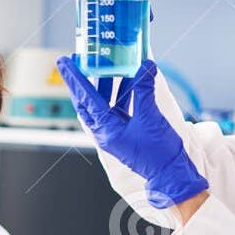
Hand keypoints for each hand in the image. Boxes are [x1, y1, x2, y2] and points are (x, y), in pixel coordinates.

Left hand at [54, 57, 208, 209]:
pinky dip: (121, 94)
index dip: (74, 77)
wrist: (171, 174)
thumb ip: (145, 89)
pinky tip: (130, 80)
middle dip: (83, 80)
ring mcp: (115, 133)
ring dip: (105, 85)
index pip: (84, 98)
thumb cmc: (159, 153)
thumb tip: (145, 65)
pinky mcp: (127, 133)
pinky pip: (118, 109)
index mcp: (106, 130)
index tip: (63, 61)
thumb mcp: (150, 116)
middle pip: (87, 102)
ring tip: (108, 65)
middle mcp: (106, 132)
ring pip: (103, 104)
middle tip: (81, 61)